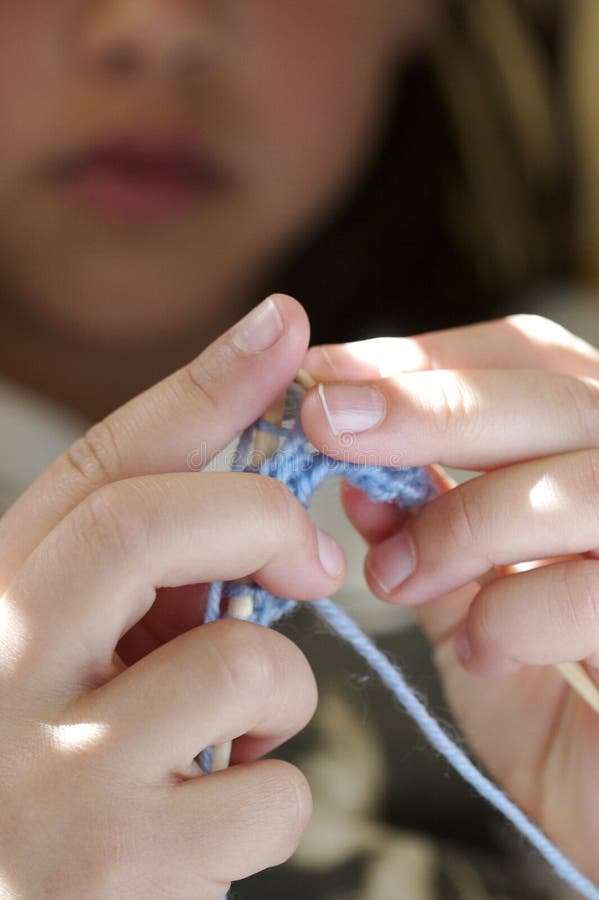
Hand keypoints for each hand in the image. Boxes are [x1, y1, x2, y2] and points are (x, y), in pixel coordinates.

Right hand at [0, 295, 345, 898]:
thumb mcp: (84, 653)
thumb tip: (258, 475)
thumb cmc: (66, 768)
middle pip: (143, 522)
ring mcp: (50, 776)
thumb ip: (145, 575)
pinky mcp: (116, 867)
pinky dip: (280, 789)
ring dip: (282, 686)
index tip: (281, 324)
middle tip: (310, 560)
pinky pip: (273, 788)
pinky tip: (223, 814)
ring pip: (239, 659)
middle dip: (259, 515)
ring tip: (240, 729)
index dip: (199, 387)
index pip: (97, 466)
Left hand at [301, 314, 598, 883]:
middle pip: (551, 397)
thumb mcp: (473, 597)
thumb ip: (426, 531)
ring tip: (393, 579)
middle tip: (323, 423)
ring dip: (462, 524)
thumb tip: (354, 478)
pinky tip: (478, 650)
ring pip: (577, 485)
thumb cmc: (552, 696)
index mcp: (590, 451)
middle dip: (425, 407)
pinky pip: (595, 592)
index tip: (320, 379)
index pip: (519, 356)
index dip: (418, 359)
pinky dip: (515, 615)